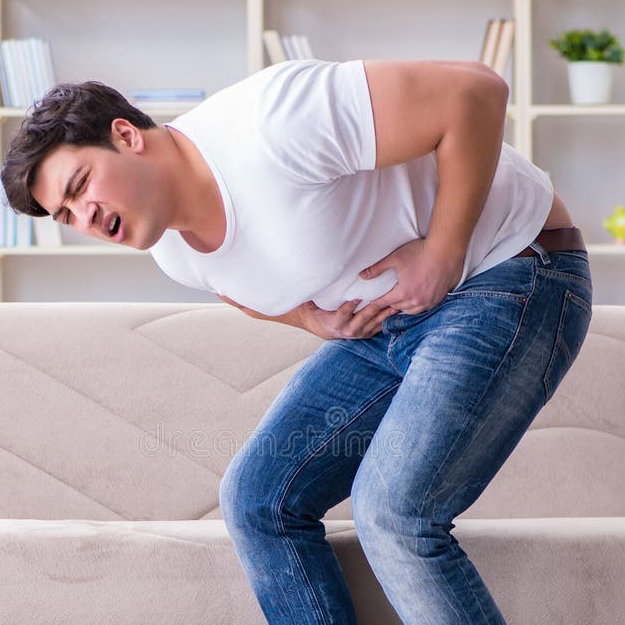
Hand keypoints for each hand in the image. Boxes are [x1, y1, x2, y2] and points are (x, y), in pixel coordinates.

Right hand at [217, 293, 397, 338]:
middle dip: (376, 309)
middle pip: (363, 320)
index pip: (343, 317)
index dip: (352, 308)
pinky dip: (390, 313)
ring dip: (387, 311)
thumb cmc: (299, 311)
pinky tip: (401, 302)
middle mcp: (344, 330)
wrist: (312, 319)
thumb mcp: (277, 308)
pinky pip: (380, 321)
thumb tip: (222, 293)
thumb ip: (251, 303)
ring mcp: (356, 330)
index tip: (359, 297)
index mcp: (329, 325)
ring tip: (399, 297)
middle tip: (387, 295)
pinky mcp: (366, 327)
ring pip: (375, 321)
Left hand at [359, 238, 463, 314]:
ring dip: (404, 307)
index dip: (376, 302)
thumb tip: (362, 275)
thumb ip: (377, 269)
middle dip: (390, 304)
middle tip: (384, 301)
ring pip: (411, 310)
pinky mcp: (439, 298)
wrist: (446, 250)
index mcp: (403, 293)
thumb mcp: (395, 258)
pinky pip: (425, 308)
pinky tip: (416, 300)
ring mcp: (429, 301)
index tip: (370, 304)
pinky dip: (418, 306)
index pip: (384, 302)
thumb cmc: (420, 252)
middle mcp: (416, 301)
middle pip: (397, 307)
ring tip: (399, 301)